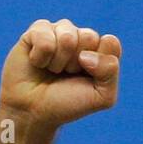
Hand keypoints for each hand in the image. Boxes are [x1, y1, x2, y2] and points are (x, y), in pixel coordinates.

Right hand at [0, 19, 120, 130]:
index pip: (109, 42)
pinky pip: (44, 37)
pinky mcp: (33, 33)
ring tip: (51, 70)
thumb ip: (110, 71)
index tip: (87, 78)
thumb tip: (86, 54)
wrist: (32, 111)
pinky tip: (36, 63)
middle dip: (77, 62)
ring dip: (58, 61)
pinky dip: (40, 57)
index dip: (98, 64)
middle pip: (88, 36)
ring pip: (67, 37)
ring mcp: (55, 32)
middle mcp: (78, 37)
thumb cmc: (67, 103)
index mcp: (98, 49)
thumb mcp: (102, 96)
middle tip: (66, 74)